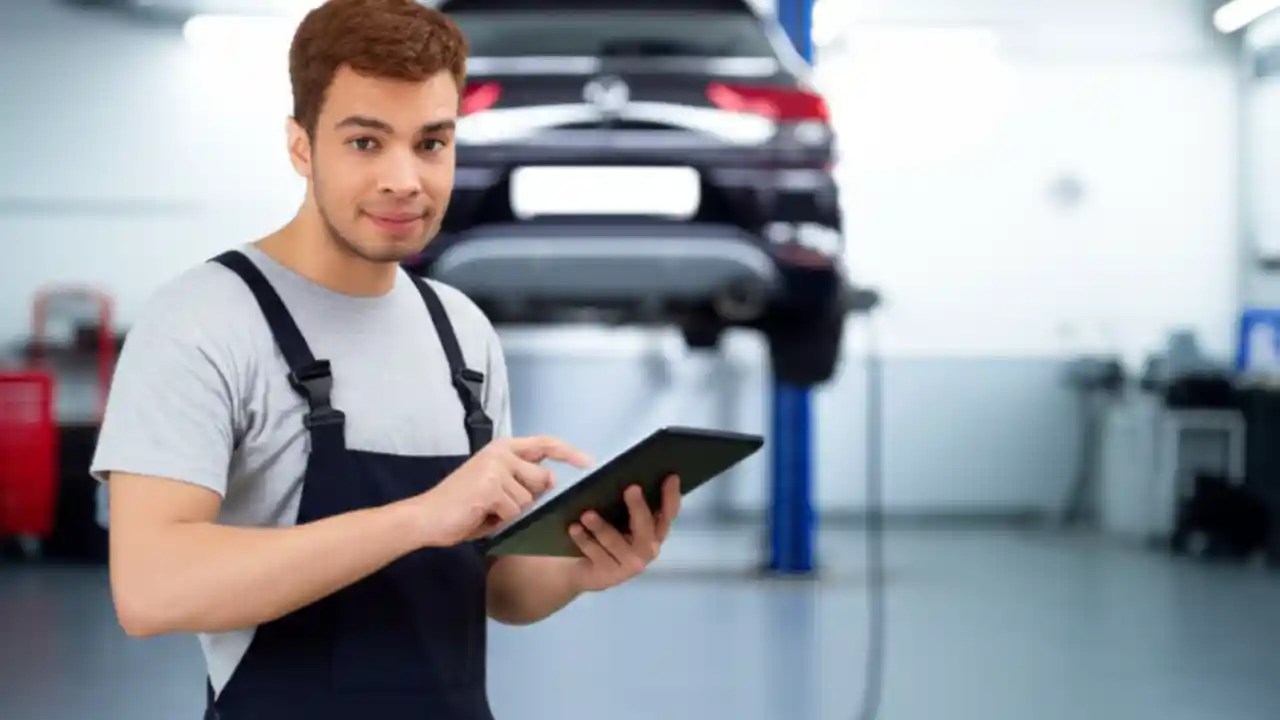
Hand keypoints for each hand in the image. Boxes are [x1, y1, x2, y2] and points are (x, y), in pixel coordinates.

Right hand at [414, 436, 592, 546]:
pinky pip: (514, 511)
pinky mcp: (491, 486)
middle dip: (527, 500)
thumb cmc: (462, 506)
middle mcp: (501, 453)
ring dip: (511, 513)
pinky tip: (481, 516)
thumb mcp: (497, 488)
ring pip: (528, 500)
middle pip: (541, 480)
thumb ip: (522, 481)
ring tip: (486, 511)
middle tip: (497, 506)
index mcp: (503, 448)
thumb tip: (550, 481)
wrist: (427, 517)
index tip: (588, 462)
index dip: (568, 452)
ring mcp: (496, 468)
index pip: (544, 444)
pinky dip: (501, 520)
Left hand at [567, 474, 680, 592]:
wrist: (585, 570)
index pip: (668, 513)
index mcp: (654, 532)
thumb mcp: (620, 519)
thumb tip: (625, 476)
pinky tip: (574, 528)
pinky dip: (584, 540)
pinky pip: (596, 554)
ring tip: (587, 514)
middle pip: (646, 528)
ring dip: (601, 527)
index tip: (671, 476)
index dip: (671, 496)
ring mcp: (629, 564)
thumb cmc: (607, 536)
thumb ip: (628, 503)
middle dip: (638, 508)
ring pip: (616, 543)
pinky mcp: (609, 575)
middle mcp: (647, 549)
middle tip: (631, 488)